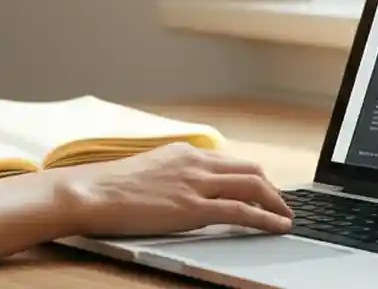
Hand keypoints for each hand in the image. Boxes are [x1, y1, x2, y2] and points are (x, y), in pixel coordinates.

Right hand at [53, 143, 293, 237]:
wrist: (92, 193)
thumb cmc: (110, 187)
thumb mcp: (149, 169)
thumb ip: (173, 174)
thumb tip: (184, 188)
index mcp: (184, 152)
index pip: (230, 161)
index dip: (252, 176)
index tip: (263, 188)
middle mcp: (195, 162)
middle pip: (250, 168)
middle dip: (271, 188)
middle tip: (280, 204)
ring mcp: (196, 183)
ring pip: (253, 185)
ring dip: (275, 202)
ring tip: (285, 217)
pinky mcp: (193, 207)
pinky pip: (241, 210)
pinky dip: (266, 218)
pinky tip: (278, 226)